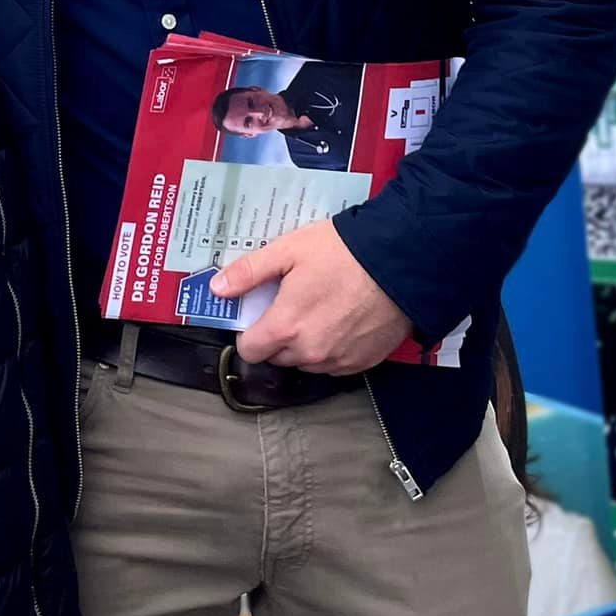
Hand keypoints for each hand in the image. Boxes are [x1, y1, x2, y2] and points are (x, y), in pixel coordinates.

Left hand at [210, 219, 410, 373]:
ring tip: (318, 307)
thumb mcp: (287, 251)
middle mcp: (310, 353)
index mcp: (286, 327)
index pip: (249, 350)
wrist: (398, 264)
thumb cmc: (340, 253)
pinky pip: (333, 364)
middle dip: (277, 335)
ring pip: (305, 362)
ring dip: (304, 344)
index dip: (249, 332)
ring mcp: (338, 362)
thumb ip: (249, 272)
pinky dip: (330, 348)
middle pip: (277, 356)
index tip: (258, 313)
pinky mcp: (362, 363)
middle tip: (290, 302)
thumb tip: (217, 289)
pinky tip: (339, 319)